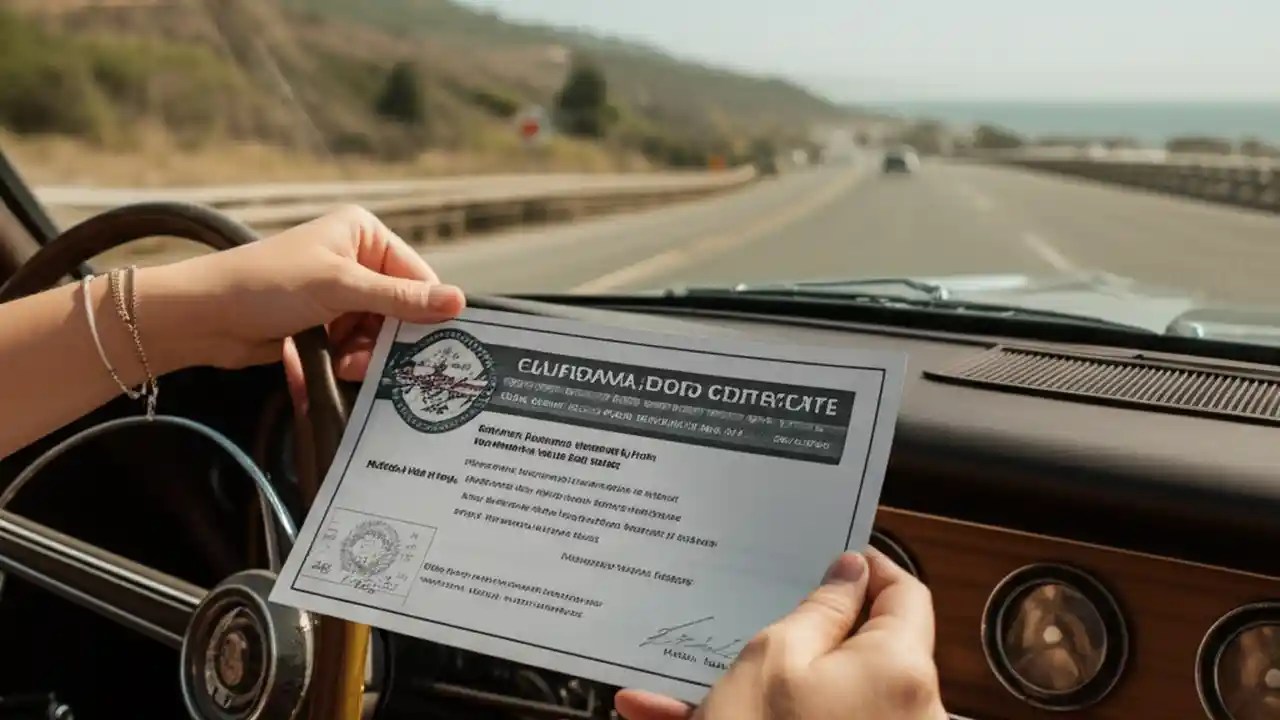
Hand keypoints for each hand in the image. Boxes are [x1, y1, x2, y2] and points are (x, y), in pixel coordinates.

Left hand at [147, 205, 463, 396]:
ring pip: (378, 334)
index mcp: (364, 235)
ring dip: (365, 355)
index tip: (425, 346)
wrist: (203, 317)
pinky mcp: (324, 323)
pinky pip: (354, 346)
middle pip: (400, 310)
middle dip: (387, 339)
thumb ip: (401, 298)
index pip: (418, 277)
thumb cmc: (266, 285)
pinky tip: (332, 368)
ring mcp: (339, 293)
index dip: (424, 312)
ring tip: (342, 365)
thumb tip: (458, 302)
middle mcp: (356, 259)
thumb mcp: (340, 287)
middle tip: (371, 361)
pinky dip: (347, 361)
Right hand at [615, 550, 946, 719]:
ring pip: (826, 703)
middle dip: (798, 639)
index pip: (904, 592)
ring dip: (761, 694)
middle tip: (743, 627)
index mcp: (904, 669)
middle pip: (864, 652)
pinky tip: (677, 719)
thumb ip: (820, 608)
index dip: (865, 570)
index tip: (830, 558)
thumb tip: (854, 572)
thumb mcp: (771, 659)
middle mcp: (919, 714)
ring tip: (674, 696)